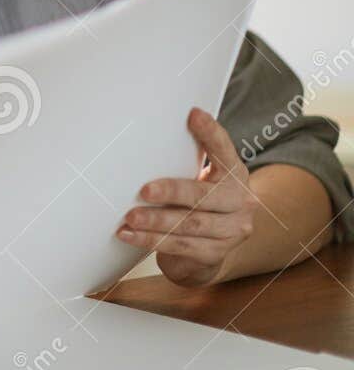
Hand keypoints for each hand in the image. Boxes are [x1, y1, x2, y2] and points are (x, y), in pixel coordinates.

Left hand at [117, 106, 261, 286]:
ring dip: (155, 222)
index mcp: (234, 175)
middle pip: (203, 196)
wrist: (210, 249)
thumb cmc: (197, 203)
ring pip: (189, 225)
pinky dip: (151, 240)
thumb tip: (147, 130)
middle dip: (172, 192)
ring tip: (130, 217)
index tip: (193, 115)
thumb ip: (185, 159)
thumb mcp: (200, 178)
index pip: (225, 151)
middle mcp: (240, 202)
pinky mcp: (214, 255)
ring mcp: (231, 231)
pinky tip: (129, 235)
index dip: (211, 134)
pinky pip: (180, 247)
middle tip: (144, 190)